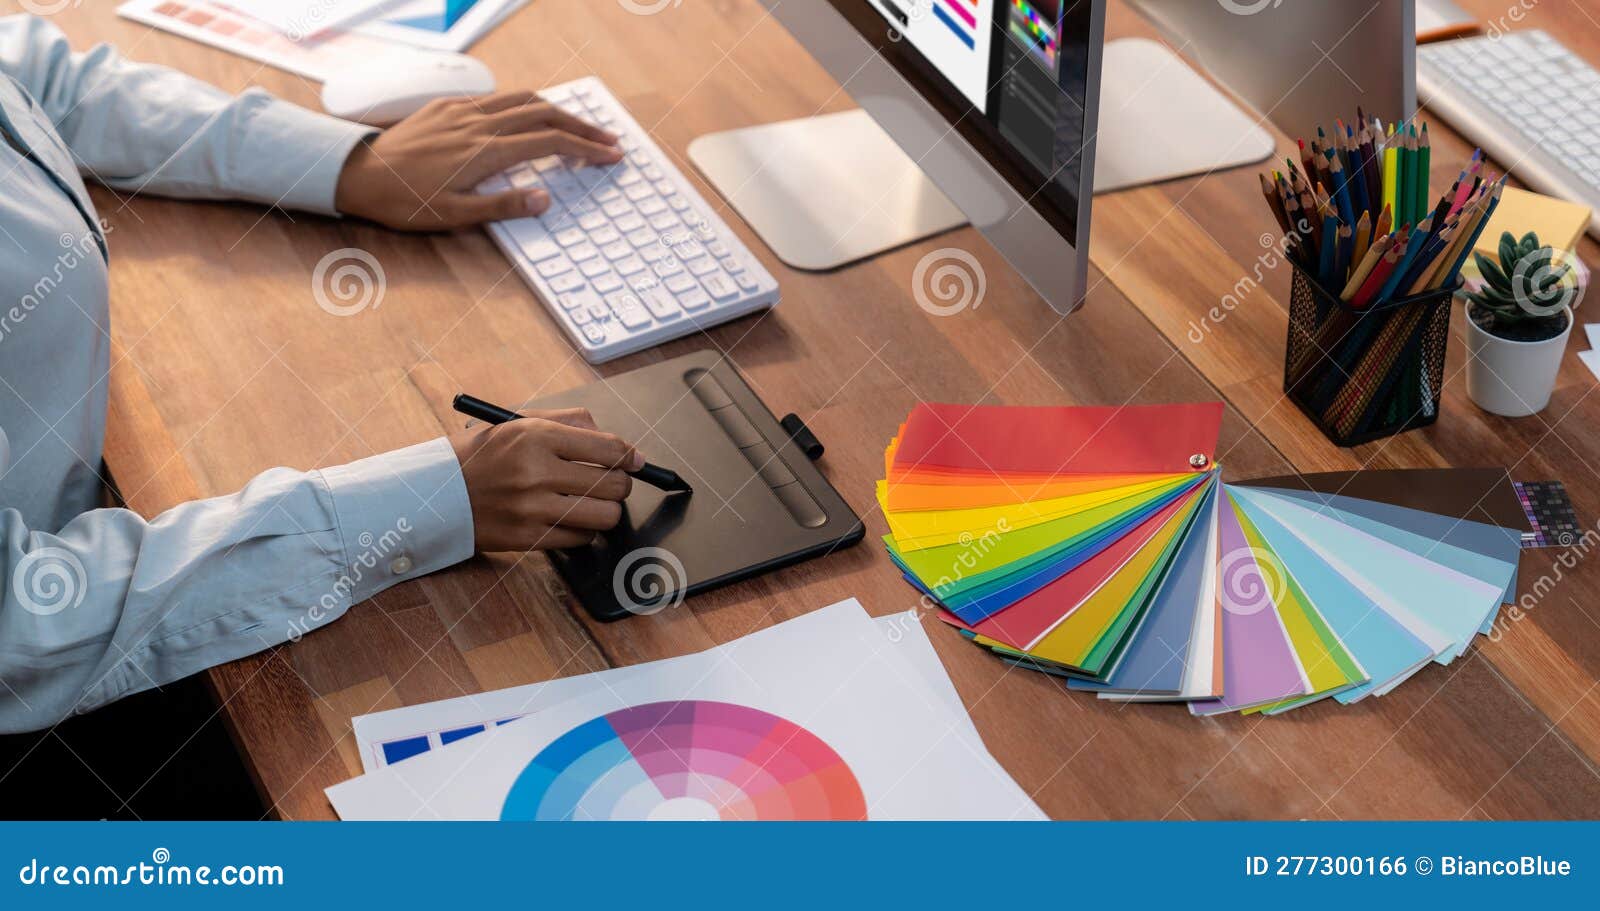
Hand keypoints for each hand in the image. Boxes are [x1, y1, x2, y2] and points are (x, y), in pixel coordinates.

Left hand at [334, 91, 622, 230]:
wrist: (357, 173)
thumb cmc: (402, 201)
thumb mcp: (454, 216)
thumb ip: (502, 206)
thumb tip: (545, 197)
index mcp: (484, 152)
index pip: (549, 143)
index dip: (585, 148)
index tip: (610, 155)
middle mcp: (477, 124)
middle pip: (543, 114)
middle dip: (581, 126)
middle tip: (608, 139)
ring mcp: (461, 111)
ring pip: (521, 98)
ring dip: (555, 110)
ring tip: (577, 125)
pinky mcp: (446, 107)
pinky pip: (494, 98)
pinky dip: (522, 104)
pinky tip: (527, 117)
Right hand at [448, 408, 642, 551]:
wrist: (438, 494)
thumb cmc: (484, 456)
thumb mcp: (520, 424)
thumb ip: (571, 423)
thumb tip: (619, 445)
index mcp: (536, 436)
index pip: (607, 448)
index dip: (630, 457)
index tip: (635, 461)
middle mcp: (536, 471)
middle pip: (612, 483)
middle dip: (621, 484)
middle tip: (613, 482)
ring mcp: (533, 508)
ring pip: (604, 515)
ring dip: (607, 510)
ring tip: (594, 502)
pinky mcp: (529, 537)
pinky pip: (581, 537)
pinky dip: (585, 529)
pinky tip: (572, 518)